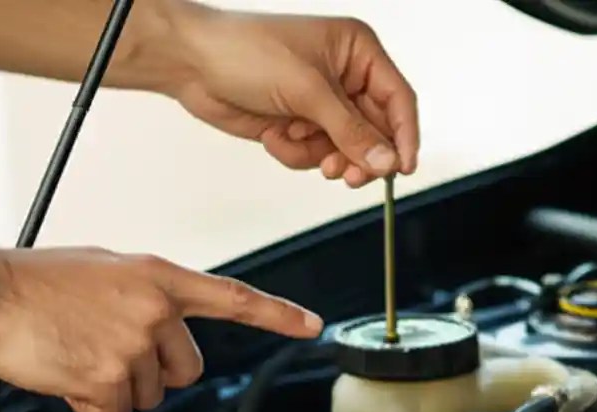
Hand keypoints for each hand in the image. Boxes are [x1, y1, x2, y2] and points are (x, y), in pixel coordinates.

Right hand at [0, 247, 322, 411]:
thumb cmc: (34, 282)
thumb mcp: (104, 272)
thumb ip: (145, 298)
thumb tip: (163, 329)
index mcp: (158, 277)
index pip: (234, 299)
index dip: (277, 316)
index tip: (312, 326)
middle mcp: (155, 310)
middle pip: (186, 370)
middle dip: (153, 372)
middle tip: (108, 350)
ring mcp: (134, 345)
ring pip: (148, 396)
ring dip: (114, 387)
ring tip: (76, 351)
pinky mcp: (108, 379)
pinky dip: (90, 405)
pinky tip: (66, 373)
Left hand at [155, 3, 418, 187]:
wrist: (193, 63)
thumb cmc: (247, 52)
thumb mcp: (307, 91)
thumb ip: (351, 131)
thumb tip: (387, 161)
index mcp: (358, 51)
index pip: (398, 100)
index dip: (404, 137)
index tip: (402, 169)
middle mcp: (345, 77)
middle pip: (375, 133)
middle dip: (357, 155)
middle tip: (347, 176)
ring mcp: (321, 104)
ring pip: (344, 150)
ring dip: (321, 156)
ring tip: (298, 143)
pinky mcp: (299, 125)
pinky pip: (314, 156)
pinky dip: (295, 153)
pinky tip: (274, 134)